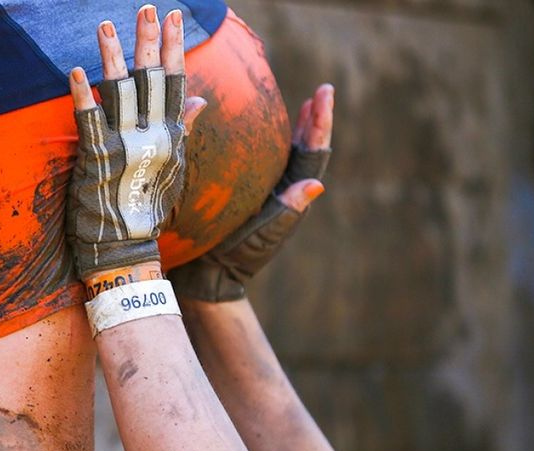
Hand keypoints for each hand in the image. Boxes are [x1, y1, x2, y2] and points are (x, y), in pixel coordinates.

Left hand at [66, 6, 188, 280]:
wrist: (127, 248)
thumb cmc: (148, 209)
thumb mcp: (175, 168)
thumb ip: (184, 129)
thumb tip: (200, 99)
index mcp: (171, 136)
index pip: (175, 82)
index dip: (173, 48)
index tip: (173, 18)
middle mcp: (152, 135)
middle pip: (150, 78)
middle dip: (148, 40)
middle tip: (146, 8)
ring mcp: (125, 145)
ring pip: (120, 90)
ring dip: (112, 55)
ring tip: (104, 24)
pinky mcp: (98, 158)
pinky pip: (89, 119)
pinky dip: (83, 94)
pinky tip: (75, 70)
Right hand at [168, 84, 334, 301]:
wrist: (211, 274)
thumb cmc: (234, 255)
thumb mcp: (260, 234)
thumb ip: (286, 211)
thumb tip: (318, 185)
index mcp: (290, 198)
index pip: (312, 154)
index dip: (319, 123)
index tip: (322, 92)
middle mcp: (284, 193)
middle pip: (307, 150)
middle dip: (315, 121)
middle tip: (322, 93)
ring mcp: (268, 195)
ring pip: (290, 155)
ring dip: (299, 130)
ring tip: (305, 107)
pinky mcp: (250, 197)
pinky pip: (267, 164)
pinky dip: (273, 144)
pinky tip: (262, 132)